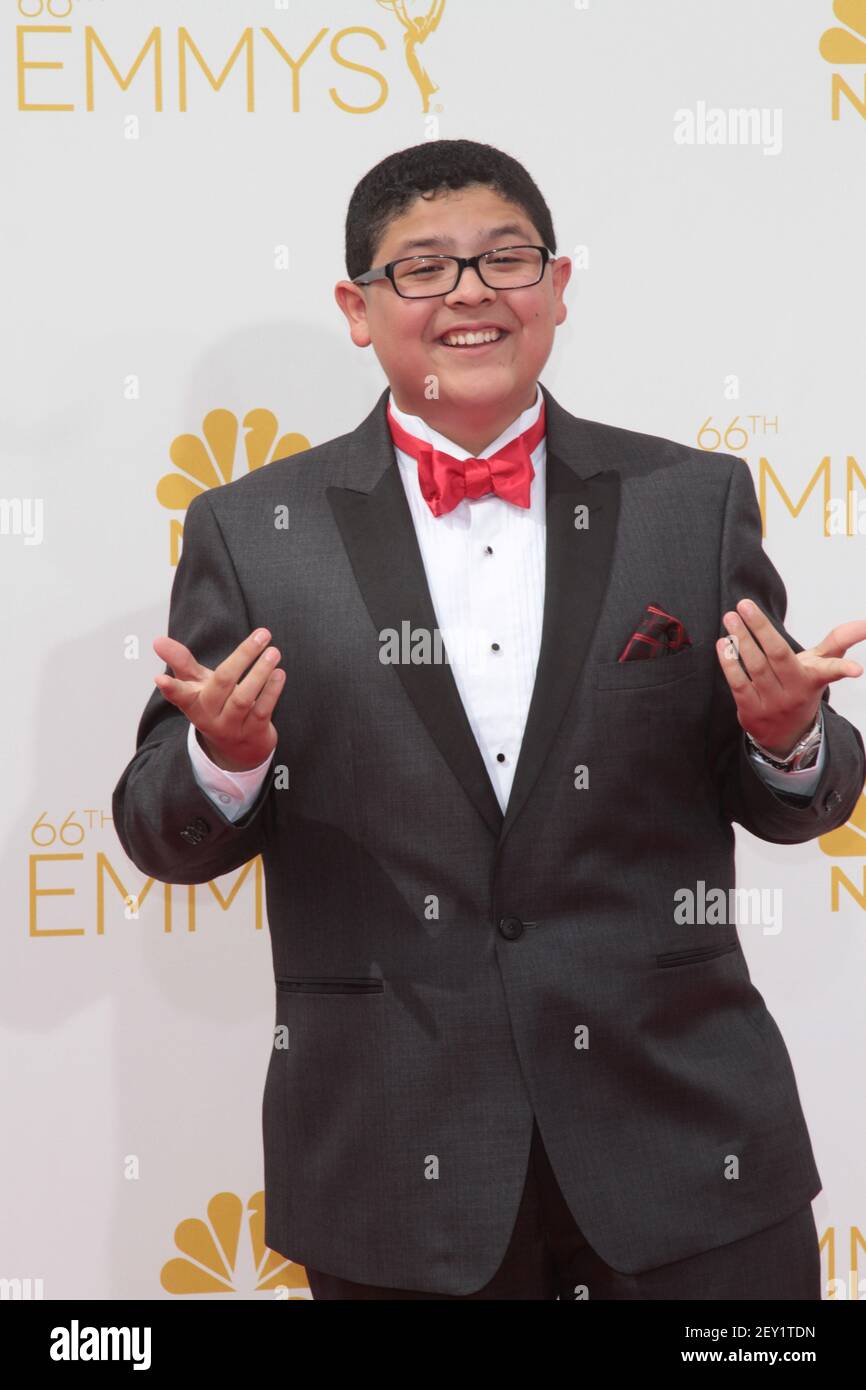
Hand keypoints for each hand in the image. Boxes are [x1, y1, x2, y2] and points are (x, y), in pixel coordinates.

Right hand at [152, 627, 284, 771]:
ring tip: (273, 652)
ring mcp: (232, 726)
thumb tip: (158, 640)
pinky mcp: (253, 732)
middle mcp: (210, 716)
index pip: (179, 694)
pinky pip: (262, 710)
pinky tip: (279, 673)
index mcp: (193, 703)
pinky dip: (272, 691)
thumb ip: (180, 661)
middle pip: (222, 683)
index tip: (159, 679)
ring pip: (244, 698)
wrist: (237, 748)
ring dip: (260, 673)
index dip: (170, 688)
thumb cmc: (215, 705)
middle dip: (242, 657)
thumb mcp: (196, 685)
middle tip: (262, 634)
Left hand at [716, 600, 865, 756]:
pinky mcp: (751, 710)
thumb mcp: (822, 666)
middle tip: (744, 604)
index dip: (844, 669)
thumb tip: (865, 621)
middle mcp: (795, 692)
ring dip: (741, 640)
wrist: (785, 734)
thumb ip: (840, 640)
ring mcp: (772, 703)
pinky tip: (723, 644)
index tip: (858, 670)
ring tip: (730, 617)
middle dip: (761, 628)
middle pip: (778, 655)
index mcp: (814, 679)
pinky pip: (738, 684)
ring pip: (756, 668)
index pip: (831, 672)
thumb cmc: (803, 687)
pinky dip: (730, 663)